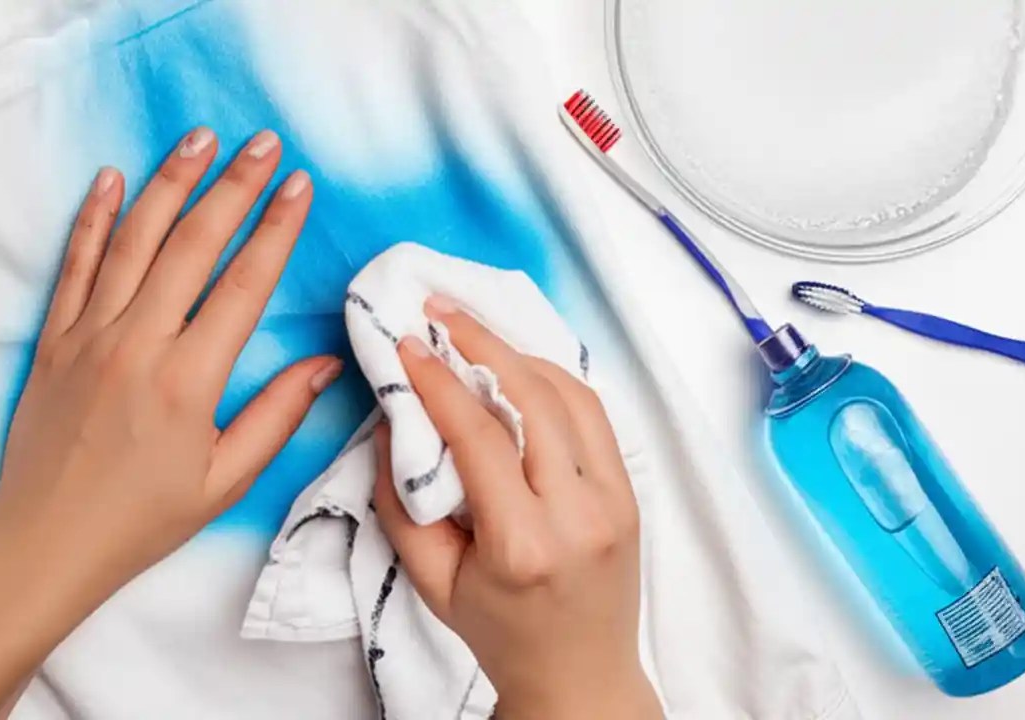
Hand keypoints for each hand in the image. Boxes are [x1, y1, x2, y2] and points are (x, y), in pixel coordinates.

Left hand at [0, 128, 341, 719]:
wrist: (43, 542)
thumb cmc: (141, 520)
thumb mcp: (224, 482)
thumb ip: (276, 417)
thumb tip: (323, 363)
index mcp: (188, 380)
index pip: (243, 285)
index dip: (276, 229)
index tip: (299, 186)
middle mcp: (137, 344)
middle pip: (192, 244)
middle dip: (233, 186)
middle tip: (264, 143)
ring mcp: (88, 335)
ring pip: (133, 240)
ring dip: (170, 183)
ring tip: (200, 138)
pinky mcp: (52, 339)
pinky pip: (73, 265)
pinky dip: (93, 218)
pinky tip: (112, 178)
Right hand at [372, 296, 661, 719]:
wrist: (580, 674)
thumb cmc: (499, 632)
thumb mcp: (430, 582)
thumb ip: (400, 503)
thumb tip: (393, 421)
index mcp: (523, 545)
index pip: (481, 437)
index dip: (439, 382)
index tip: (407, 344)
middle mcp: (579, 514)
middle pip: (534, 399)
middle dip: (484, 342)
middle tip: (441, 309)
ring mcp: (616, 500)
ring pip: (573, 396)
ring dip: (521, 354)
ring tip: (476, 332)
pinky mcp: (631, 492)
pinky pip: (593, 416)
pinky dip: (554, 381)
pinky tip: (519, 367)